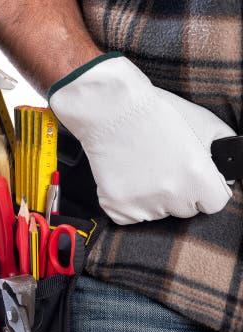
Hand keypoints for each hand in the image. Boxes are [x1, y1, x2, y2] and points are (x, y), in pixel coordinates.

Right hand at [48, 54, 233, 224]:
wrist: (111, 107)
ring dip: (152, 198)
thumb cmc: (157, 111)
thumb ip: (222, 150)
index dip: (204, 189)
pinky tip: (126, 179)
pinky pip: (128, 216)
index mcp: (198, 176)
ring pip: (157, 214)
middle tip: (162, 167)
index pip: (214, 203)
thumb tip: (228, 170)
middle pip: (185, 210)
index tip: (193, 179)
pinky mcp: (116, 205)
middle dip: (178, 193)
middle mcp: (172, 194)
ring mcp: (142, 202)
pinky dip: (127, 203)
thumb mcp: (204, 122)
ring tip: (141, 168)